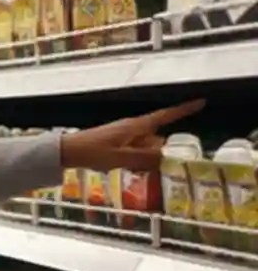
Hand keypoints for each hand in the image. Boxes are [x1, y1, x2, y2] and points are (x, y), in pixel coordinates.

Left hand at [60, 99, 205, 170]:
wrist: (69, 151)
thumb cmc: (94, 152)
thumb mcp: (122, 157)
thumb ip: (145, 158)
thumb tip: (167, 157)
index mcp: (137, 126)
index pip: (166, 116)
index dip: (184, 111)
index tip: (201, 102)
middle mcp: (134, 129)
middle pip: (158, 139)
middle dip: (159, 153)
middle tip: (150, 165)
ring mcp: (126, 136)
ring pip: (147, 148)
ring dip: (145, 160)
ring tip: (130, 167)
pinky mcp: (118, 144)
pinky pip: (135, 152)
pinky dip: (135, 161)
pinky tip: (124, 168)